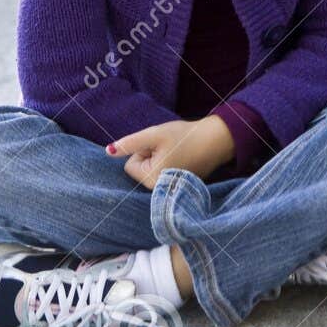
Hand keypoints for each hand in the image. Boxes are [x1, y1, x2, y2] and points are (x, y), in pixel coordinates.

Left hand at [108, 117, 235, 189]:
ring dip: (160, 160)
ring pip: (151, 172)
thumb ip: (129, 143)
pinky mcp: (178, 188)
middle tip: (170, 149)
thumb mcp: (154, 134)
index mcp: (151, 180)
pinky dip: (169, 166)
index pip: (130, 165)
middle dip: (151, 156)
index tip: (162, 146)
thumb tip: (108, 151)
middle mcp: (159, 191)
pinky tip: (183, 159)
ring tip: (178, 152)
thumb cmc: (185, 136)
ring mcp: (169, 191)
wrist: (218, 140)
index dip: (143, 151)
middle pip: (140, 170)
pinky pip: (162, 176)